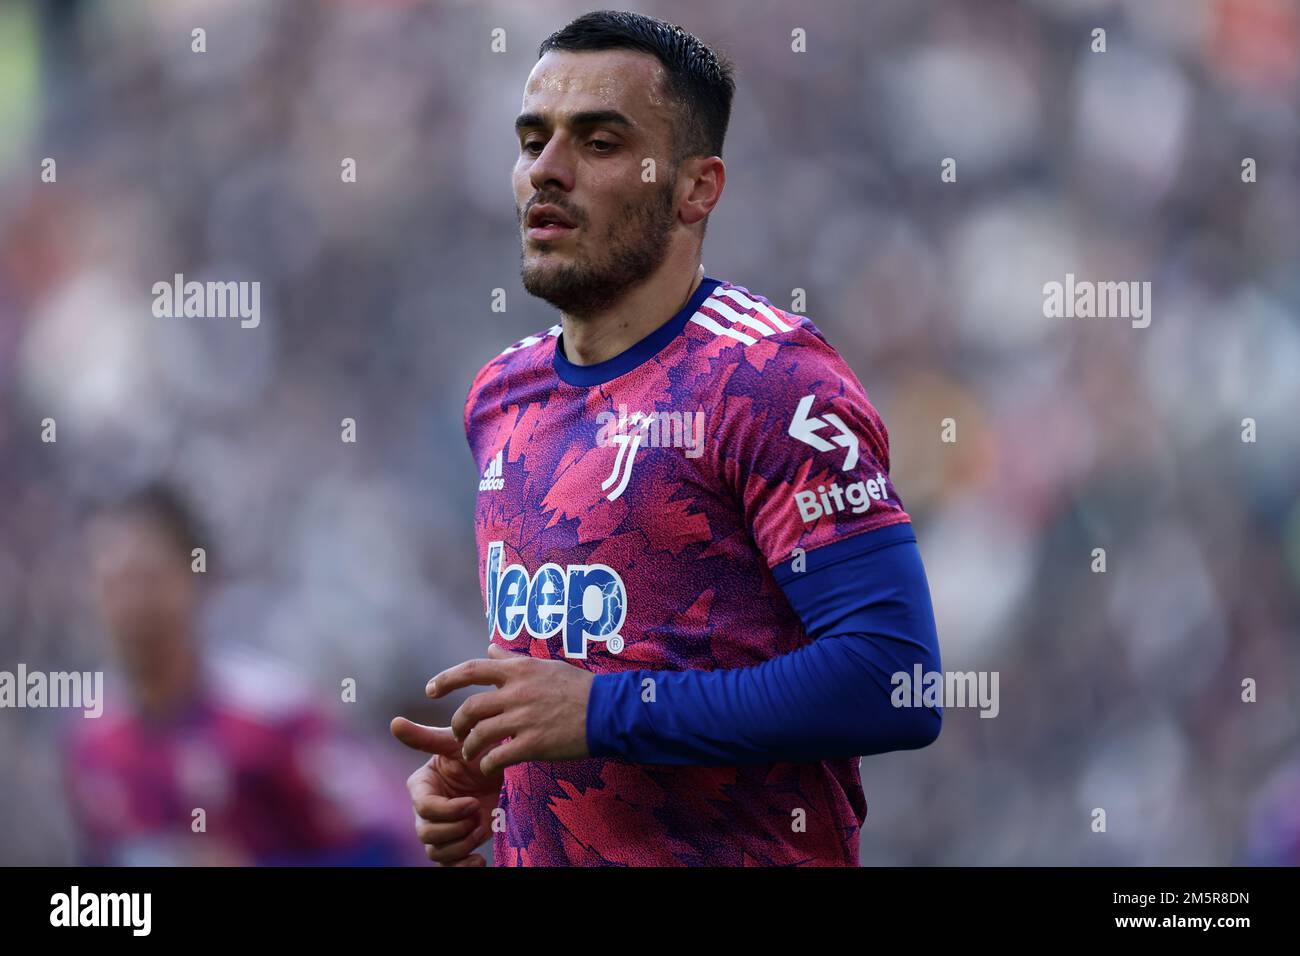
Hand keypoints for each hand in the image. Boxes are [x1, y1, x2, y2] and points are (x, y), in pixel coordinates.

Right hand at [389, 715, 501, 865]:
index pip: (425, 808)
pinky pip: (447, 865)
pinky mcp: (454, 843)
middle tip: (478, 814)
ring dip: (461, 844)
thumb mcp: (457, 743)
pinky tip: (479, 860)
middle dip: (456, 828)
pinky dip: (462, 867)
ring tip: (481, 826)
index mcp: (421, 786)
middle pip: (427, 833)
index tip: (472, 803)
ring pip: (436, 852)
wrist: (506, 771)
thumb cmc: (482, 751)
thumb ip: (425, 737)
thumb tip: (394, 723)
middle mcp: (425, 809)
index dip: (449, 810)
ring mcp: (439, 828)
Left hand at [428, 642, 593, 776]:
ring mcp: (524, 719)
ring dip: (470, 747)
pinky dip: (487, 764)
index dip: (446, 680)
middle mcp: (517, 692)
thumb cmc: (579, 687)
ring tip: (472, 754)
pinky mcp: (533, 744)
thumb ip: (512, 660)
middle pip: (470, 708)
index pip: (472, 670)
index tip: (430, 690)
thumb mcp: (544, 665)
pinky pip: (497, 757)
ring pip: (479, 734)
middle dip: (458, 724)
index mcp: (519, 670)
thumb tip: (489, 648)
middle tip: (459, 734)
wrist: (609, 711)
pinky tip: (489, 767)